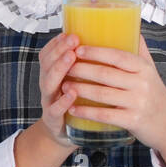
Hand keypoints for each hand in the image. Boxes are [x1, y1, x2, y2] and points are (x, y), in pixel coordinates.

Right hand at [36, 32, 81, 148]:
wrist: (66, 135)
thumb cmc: (79, 104)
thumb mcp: (81, 82)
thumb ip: (92, 64)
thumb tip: (118, 40)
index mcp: (55, 73)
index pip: (50, 52)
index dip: (58, 42)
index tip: (71, 32)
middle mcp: (49, 85)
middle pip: (47, 63)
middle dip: (60, 49)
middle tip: (73, 39)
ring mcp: (49, 102)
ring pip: (49, 83)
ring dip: (59, 69)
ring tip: (71, 58)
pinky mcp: (53, 119)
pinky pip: (55, 109)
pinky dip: (62, 101)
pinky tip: (72, 93)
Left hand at [61, 35, 165, 149]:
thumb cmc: (155, 93)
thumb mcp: (150, 69)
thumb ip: (139, 49)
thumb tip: (128, 25)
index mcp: (143, 68)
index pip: (118, 56)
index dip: (96, 52)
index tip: (77, 49)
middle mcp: (142, 83)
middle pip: (106, 74)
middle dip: (82, 69)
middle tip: (64, 67)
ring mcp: (137, 102)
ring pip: (103, 94)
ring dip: (80, 89)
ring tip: (64, 85)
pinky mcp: (133, 121)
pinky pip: (105, 115)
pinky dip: (87, 112)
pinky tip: (73, 108)